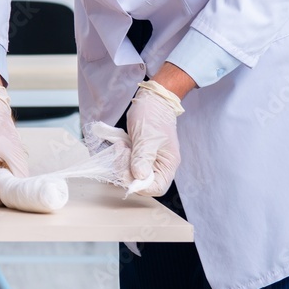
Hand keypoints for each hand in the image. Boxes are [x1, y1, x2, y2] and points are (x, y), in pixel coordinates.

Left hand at [126, 79, 183, 196]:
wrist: (151, 100)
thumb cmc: (152, 116)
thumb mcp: (146, 136)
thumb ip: (143, 157)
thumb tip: (139, 176)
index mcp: (167, 164)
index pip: (156, 187)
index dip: (140, 185)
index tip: (126, 173)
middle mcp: (159, 165)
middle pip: (142, 182)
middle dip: (127, 171)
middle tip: (121, 153)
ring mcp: (149, 160)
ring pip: (132, 173)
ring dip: (122, 162)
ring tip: (121, 146)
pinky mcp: (139, 154)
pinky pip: (128, 163)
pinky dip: (121, 157)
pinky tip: (121, 145)